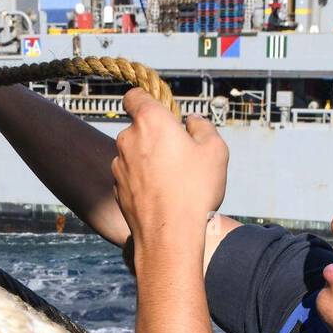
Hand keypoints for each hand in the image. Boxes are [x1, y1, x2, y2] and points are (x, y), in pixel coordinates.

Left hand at [111, 89, 227, 264]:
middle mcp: (127, 140)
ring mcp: (118, 166)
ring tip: (175, 181)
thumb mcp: (215, 150)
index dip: (148, 100)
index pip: (135, 96)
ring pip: (135, 154)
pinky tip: (164, 197)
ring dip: (149, 160)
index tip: (163, 113)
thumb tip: (191, 121)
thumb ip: (202, 126)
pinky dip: (144, 181)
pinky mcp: (117, 189)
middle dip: (156, 136)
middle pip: (139, 128)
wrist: (170, 236)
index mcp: (150, 121)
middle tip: (182, 155)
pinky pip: (132, 177)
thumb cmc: (194, 190)